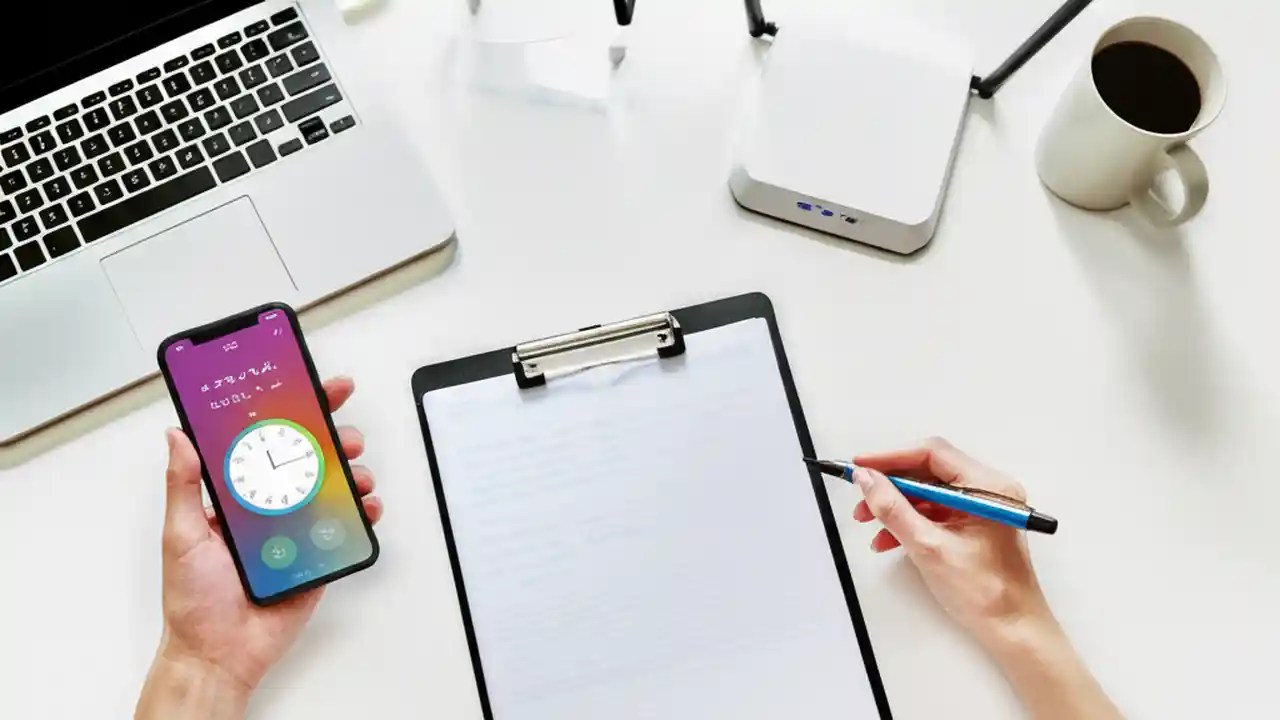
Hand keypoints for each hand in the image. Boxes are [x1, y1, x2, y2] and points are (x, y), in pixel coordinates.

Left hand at [137, 377, 381, 718]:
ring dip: (351, 473)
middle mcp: (268, 507)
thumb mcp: (180, 535)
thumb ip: (183, 486)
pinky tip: (365, 507)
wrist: (220, 653)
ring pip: (332, 488)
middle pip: (307, 459)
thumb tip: (177, 437)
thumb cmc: (193, 600)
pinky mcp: (316, 556)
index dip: (288, 412)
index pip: (264, 442)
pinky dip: (362, 513)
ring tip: (356, 475)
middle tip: (343, 434)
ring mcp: (295, 531)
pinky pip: (345, 527)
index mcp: (235, 495)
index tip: (307, 387)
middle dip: (331, 438)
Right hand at [853, 438, 1121, 718]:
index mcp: (988, 488)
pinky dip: (911, 522)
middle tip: (860, 496)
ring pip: (929, 493)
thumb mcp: (929, 547)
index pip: (932, 454)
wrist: (1013, 631)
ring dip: (897, 506)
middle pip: (929, 472)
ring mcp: (983, 509)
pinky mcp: (976, 526)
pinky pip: (937, 513)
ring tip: (869, 523)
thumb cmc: (985, 593)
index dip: (891, 458)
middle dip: (891, 485)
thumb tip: (866, 479)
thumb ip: (893, 509)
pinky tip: (888, 539)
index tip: (860, 465)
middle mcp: (989, 491)